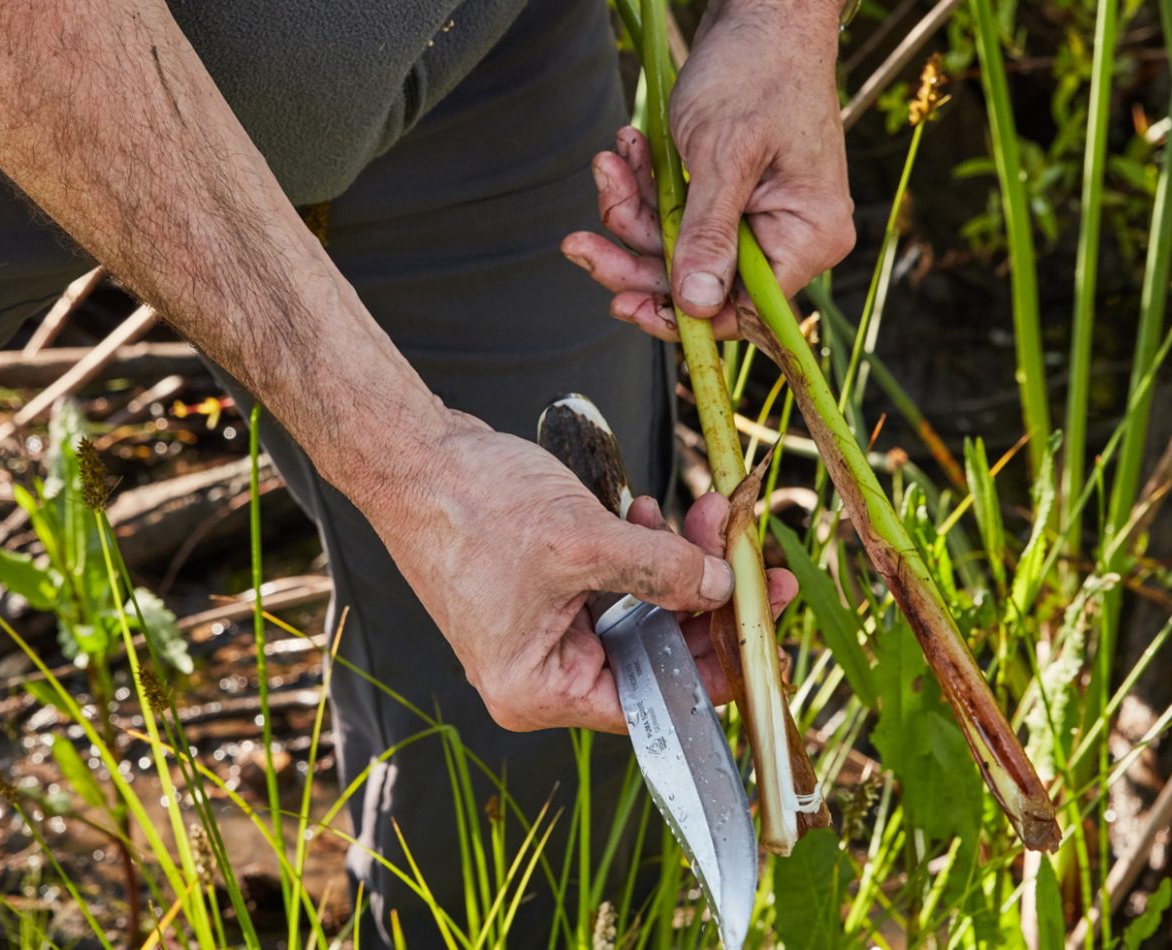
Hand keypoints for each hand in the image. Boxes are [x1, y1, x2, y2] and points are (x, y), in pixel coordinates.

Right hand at [367, 413, 794, 732]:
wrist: (410, 456)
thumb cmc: (471, 506)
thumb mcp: (582, 541)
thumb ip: (660, 570)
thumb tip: (720, 587)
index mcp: (540, 690)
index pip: (653, 701)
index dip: (714, 662)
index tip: (762, 626)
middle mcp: (541, 672)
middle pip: (651, 651)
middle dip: (702, 598)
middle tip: (749, 560)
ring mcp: (540, 631)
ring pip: (638, 610)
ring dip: (674, 563)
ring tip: (705, 515)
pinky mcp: (541, 591)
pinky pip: (612, 583)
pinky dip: (639, 550)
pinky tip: (650, 512)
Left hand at [561, 1, 852, 340]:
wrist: (763, 11)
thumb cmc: (755, 71)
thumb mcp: (724, 156)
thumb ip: (708, 233)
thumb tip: (697, 306)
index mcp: (808, 237)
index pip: (741, 310)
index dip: (677, 313)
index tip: (619, 301)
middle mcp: (790, 236)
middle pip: (700, 281)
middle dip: (634, 253)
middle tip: (578, 242)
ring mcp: (760, 215)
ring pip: (679, 245)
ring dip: (633, 210)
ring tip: (607, 166)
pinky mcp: (732, 194)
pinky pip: (679, 212)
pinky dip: (646, 186)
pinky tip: (625, 153)